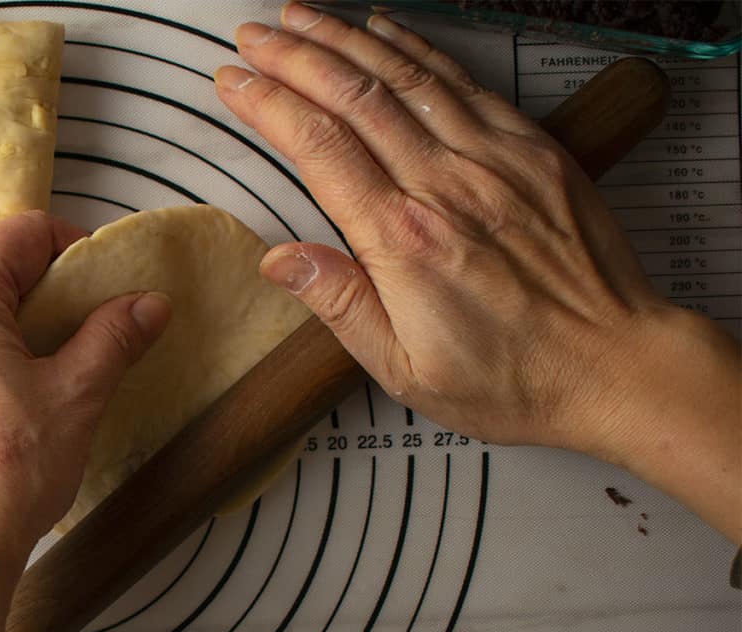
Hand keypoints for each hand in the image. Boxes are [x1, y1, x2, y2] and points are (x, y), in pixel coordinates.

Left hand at [0, 211, 170, 631]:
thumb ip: (114, 337)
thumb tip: (149, 302)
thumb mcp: (76, 398)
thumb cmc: (4, 475)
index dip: (72, 247)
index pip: (19, 236)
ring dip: (7, 338)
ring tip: (44, 387)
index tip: (106, 280)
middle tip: (84, 340)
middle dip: (42, 299)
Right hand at [215, 3, 739, 540]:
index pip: (319, 148)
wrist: (614, 364)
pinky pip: (462, 82)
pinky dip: (416, 48)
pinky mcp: (533, 150)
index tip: (234, 83)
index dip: (269, 105)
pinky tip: (384, 29)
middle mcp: (446, 186)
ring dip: (344, 38)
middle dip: (294, 55)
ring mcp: (494, 160)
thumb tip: (277, 259)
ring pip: (404, 77)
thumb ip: (341, 306)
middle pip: (354, 96)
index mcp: (404, 242)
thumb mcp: (407, 371)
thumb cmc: (512, 379)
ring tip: (299, 16)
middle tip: (253, 35)